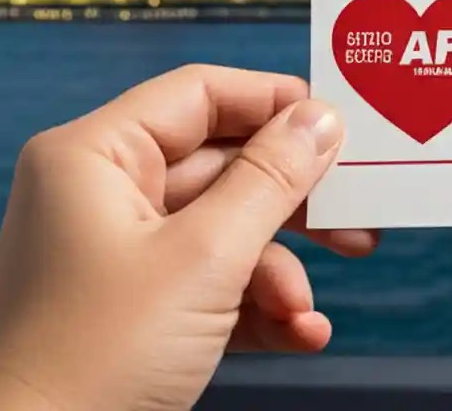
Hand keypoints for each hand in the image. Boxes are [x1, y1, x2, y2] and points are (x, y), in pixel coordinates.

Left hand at [0, 65, 376, 410]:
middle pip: (226, 167)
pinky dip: (259, 308)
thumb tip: (322, 119)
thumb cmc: (95, 357)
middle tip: (357, 219)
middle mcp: (104, 195)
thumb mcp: (205, 259)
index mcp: (96, 158)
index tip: (342, 127)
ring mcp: (121, 254)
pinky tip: (297, 335)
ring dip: (280, 273)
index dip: (275, 103)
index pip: (200, 94)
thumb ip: (271, 180)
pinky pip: (217, 284)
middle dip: (295, 205)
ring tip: (307, 313)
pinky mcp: (139, 308)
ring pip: (229, 233)